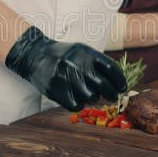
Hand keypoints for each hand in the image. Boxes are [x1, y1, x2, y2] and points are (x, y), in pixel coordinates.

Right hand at [5, 26, 126, 110]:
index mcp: (86, 52)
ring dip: (94, 98)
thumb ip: (98, 63)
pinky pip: (76, 105)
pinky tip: (77, 97)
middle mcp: (76, 64)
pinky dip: (80, 104)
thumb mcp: (81, 51)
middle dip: (111, 94)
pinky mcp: (55, 90)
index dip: (119, 81)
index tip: (122, 87)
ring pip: (91, 97)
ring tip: (90, 94)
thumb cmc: (64, 55)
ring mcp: (65, 77)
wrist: (35, 55)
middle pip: (103, 85)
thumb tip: (117, 83)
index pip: (111, 69)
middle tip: (112, 97)